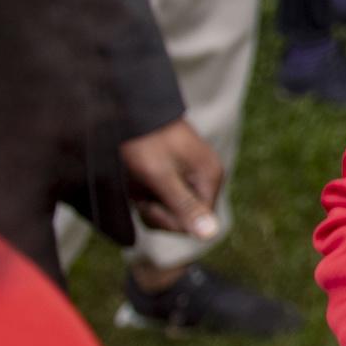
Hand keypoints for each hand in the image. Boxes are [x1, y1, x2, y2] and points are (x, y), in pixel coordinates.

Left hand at [119, 119, 222, 239]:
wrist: (134, 111)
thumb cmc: (146, 141)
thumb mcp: (160, 176)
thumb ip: (184, 205)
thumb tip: (211, 234)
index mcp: (209, 178)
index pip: (195, 223)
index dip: (166, 218)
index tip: (147, 201)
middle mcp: (208, 178)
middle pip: (184, 218)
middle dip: (156, 209)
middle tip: (140, 187)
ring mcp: (195, 175)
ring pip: (172, 208)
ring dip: (149, 200)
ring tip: (138, 180)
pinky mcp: (182, 172)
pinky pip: (167, 195)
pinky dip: (149, 191)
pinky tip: (140, 177)